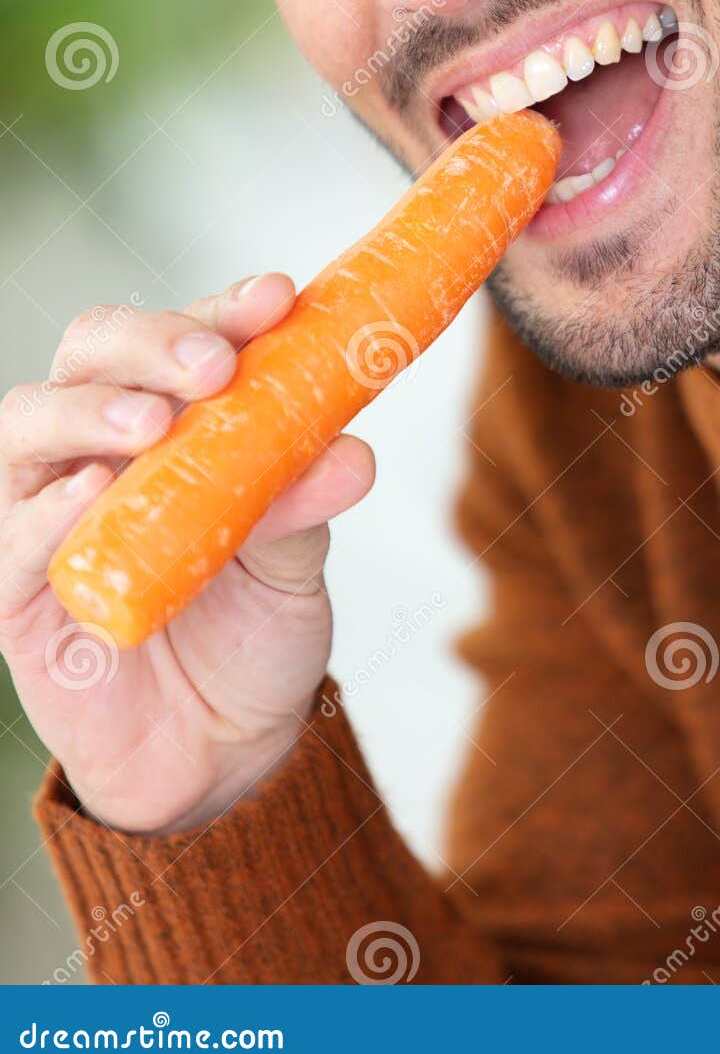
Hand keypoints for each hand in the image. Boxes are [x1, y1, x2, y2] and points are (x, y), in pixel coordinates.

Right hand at [0, 275, 374, 833]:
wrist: (225, 756)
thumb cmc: (252, 633)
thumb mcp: (295, 561)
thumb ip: (304, 501)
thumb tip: (352, 451)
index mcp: (170, 419)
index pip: (177, 336)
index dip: (221, 309)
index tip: (279, 298)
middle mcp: (98, 447)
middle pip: (92, 354)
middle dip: (152, 341)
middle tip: (215, 364)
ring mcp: (47, 514)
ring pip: (29, 423)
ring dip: (93, 410)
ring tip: (154, 423)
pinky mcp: (16, 592)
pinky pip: (16, 536)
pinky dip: (52, 509)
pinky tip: (95, 491)